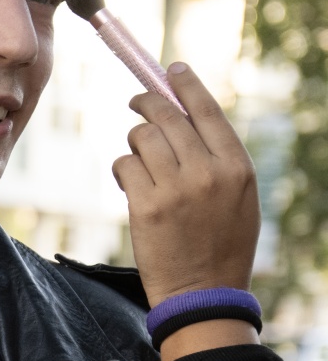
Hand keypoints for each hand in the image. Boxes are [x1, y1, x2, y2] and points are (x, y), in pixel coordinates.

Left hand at [109, 63, 258, 305]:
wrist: (202, 292)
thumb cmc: (219, 243)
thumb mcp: (237, 197)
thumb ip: (217, 158)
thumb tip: (186, 117)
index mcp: (237, 166)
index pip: (207, 111)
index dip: (186, 85)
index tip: (171, 69)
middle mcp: (208, 172)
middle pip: (168, 116)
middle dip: (147, 104)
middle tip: (136, 103)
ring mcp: (176, 188)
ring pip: (142, 137)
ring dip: (134, 143)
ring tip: (140, 162)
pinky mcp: (146, 206)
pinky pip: (124, 165)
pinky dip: (123, 169)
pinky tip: (129, 184)